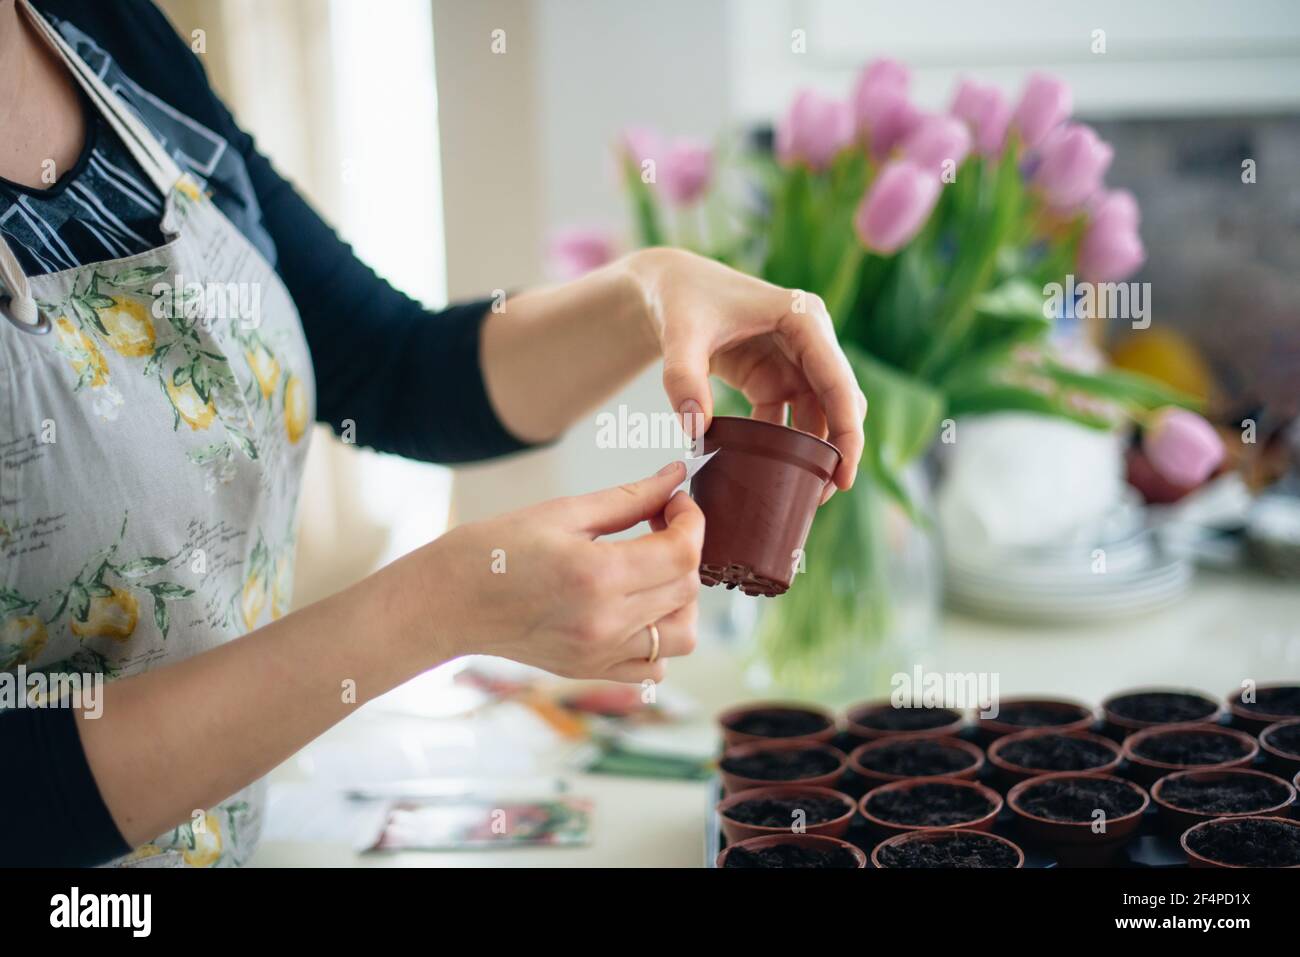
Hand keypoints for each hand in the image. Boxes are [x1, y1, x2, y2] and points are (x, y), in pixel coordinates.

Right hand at [406, 461, 702, 682]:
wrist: (447, 602)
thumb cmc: (494, 549)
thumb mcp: (562, 512)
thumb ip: (628, 498)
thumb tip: (676, 477)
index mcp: (597, 576)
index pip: (682, 553)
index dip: (691, 520)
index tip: (676, 501)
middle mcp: (605, 622)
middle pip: (687, 589)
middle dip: (686, 549)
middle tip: (660, 523)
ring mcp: (600, 654)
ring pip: (682, 635)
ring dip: (681, 598)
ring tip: (653, 570)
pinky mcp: (591, 670)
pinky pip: (654, 666)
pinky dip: (660, 639)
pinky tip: (637, 608)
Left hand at [628, 248, 866, 494]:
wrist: (666, 289)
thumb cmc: (680, 300)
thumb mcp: (679, 334)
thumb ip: (683, 378)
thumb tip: (697, 430)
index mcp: (802, 319)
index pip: (837, 380)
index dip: (847, 430)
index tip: (845, 474)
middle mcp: (809, 339)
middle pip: (840, 402)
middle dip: (838, 448)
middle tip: (825, 494)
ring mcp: (795, 360)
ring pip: (821, 415)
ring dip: (814, 452)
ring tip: (802, 494)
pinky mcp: (776, 377)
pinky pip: (791, 419)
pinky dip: (783, 447)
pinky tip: (768, 475)